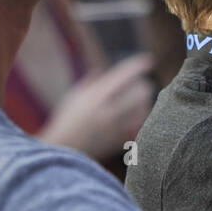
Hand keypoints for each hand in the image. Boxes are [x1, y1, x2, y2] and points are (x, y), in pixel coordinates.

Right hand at [37, 53, 155, 158]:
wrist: (63, 151)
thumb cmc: (67, 121)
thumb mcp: (74, 98)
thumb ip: (90, 83)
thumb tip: (102, 70)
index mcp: (94, 97)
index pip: (122, 76)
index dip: (137, 66)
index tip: (148, 60)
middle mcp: (107, 111)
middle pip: (139, 93)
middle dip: (143, 86)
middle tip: (142, 85)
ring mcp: (115, 128)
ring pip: (143, 110)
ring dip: (144, 103)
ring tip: (142, 101)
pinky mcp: (119, 141)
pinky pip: (139, 127)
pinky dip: (140, 120)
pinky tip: (138, 117)